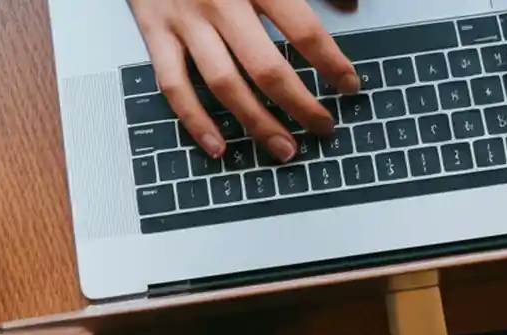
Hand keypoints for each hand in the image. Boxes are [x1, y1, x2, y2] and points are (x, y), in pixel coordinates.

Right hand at [129, 0, 359, 161]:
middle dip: (300, 105)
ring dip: (257, 124)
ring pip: (225, 85)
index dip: (331, 63)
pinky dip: (196, 122)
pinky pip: (174, 86)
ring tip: (285, 148)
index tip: (349, 86)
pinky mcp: (155, 32)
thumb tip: (351, 4)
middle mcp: (221, 2)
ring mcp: (186, 20)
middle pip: (266, 68)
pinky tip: (219, 146)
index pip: (303, 30)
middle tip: (323, 127)